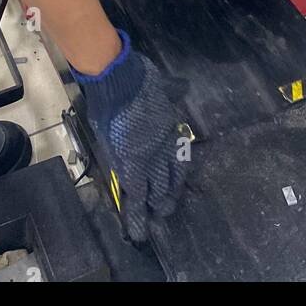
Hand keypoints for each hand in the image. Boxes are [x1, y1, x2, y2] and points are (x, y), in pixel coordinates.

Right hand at [74, 31, 187, 241]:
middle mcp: (165, 144)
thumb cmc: (138, 77)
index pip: (179, 155)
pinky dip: (138, 213)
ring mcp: (151, 156)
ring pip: (158, 188)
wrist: (122, 80)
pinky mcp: (134, 164)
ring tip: (157, 218)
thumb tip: (183, 86)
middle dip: (171, 193)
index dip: (179, 171)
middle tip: (169, 207)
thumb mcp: (163, 85)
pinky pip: (138, 194)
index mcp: (170, 126)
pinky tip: (139, 229)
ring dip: (158, 205)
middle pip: (172, 174)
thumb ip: (172, 90)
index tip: (180, 182)